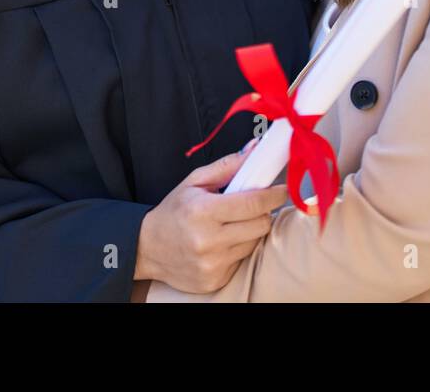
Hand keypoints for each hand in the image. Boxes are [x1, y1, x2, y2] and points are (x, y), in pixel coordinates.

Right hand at [133, 138, 284, 293]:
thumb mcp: (195, 182)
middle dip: (261, 213)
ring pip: (254, 243)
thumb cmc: (173, 212)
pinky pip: (242, 260)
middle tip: (252, 207)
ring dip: (250, 231)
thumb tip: (255, 150)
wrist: (146, 248)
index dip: (273, 195)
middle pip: (261, 225)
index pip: (253, 203)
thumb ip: (228, 166)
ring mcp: (212, 263)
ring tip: (231, 225)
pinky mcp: (215, 280)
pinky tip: (222, 243)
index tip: (282, 189)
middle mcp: (208, 240)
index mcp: (203, 211)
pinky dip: (238, 249)